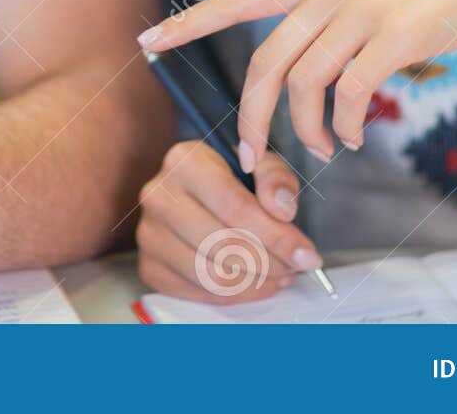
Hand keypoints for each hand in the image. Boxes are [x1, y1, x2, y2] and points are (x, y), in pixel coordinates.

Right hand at [135, 139, 321, 304]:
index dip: (277, 237)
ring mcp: (149, 233)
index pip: (235, 208)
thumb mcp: (260, 166)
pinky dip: (235, 295)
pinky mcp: (150, 266)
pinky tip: (255, 282)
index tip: (307, 255)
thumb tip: (282, 210)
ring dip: (256, 282)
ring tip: (278, 274)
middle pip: (223, 246)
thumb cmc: (232, 178)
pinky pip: (198, 293)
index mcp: (185, 161)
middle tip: (295, 267)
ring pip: (211, 275)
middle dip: (270, 263)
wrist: (195, 192)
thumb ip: (276, 180)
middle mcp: (158, 195)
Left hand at [138, 0, 456, 162]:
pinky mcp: (396, 35)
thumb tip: (297, 71)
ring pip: (306, 84)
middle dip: (253, 117)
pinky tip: (353, 137)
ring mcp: (362, 9)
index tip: (148, 42)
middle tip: (251, 154)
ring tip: (323, 149)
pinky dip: (345, 126)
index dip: (190, 23)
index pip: (237, 0)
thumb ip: (324, 14)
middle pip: (267, 63)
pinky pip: (351, 95)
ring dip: (307, 130)